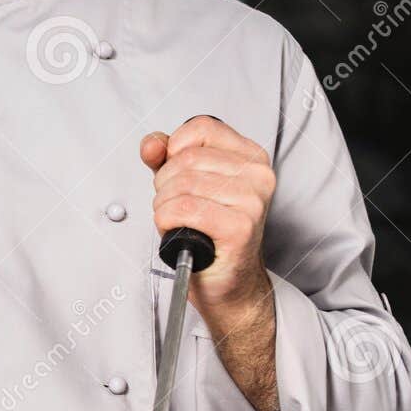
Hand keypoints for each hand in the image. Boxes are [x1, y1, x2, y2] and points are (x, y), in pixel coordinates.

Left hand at [139, 116, 275, 322]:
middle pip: (187, 158)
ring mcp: (252, 201)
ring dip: (164, 206)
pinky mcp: (241, 227)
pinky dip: (167, 220)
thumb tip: (152, 144)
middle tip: (173, 206)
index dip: (174, 149)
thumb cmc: (210, 234)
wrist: (230, 283)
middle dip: (164, 184)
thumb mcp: (185, 185)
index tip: (174, 171)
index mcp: (251, 157)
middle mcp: (258, 175)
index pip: (201, 128)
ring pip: (183, 185)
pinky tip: (176, 230)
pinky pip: (185, 209)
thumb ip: (165, 158)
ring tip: (176, 221)